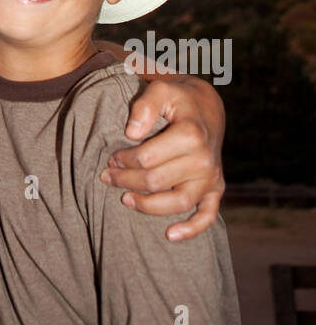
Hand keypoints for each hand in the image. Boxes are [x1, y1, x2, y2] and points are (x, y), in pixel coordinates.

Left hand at [101, 76, 225, 241]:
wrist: (206, 107)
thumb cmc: (178, 99)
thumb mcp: (161, 90)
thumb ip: (144, 106)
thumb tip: (132, 133)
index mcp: (190, 135)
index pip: (147, 158)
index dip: (123, 161)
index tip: (111, 159)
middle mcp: (204, 159)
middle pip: (157, 182)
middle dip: (126, 181)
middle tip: (108, 178)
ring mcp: (211, 177)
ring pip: (178, 203)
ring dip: (148, 206)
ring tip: (125, 199)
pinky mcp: (216, 188)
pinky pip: (208, 215)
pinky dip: (191, 229)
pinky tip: (170, 235)